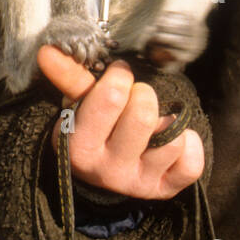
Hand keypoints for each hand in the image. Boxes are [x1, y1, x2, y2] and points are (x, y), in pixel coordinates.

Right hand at [39, 46, 203, 198]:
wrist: (105, 176)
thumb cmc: (95, 128)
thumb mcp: (80, 106)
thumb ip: (70, 77)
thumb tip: (47, 50)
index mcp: (79, 147)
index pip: (111, 97)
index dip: (120, 77)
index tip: (119, 77)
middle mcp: (107, 171)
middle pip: (143, 115)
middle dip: (144, 96)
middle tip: (136, 100)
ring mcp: (137, 183)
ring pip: (171, 138)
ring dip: (168, 123)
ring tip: (153, 125)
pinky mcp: (165, 189)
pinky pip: (192, 162)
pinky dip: (189, 145)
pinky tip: (171, 141)